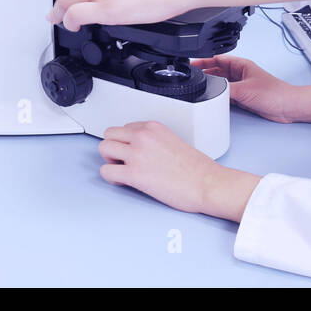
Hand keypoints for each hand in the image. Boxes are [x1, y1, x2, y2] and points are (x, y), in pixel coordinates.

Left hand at [98, 121, 260, 220]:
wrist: (207, 183)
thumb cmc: (197, 168)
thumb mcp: (173, 141)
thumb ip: (154, 141)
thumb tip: (142, 150)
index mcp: (154, 127)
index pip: (125, 127)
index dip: (126, 142)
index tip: (133, 151)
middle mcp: (143, 136)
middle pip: (109, 134)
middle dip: (114, 148)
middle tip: (124, 160)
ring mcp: (137, 154)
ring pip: (104, 149)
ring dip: (110, 161)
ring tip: (123, 170)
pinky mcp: (133, 173)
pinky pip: (106, 171)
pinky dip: (111, 178)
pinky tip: (124, 181)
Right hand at [192, 55, 310, 124]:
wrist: (286, 107)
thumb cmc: (273, 93)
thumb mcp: (245, 90)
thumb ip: (226, 90)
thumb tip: (212, 90)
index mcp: (241, 65)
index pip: (218, 59)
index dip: (204, 60)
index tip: (192, 64)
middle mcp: (240, 73)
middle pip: (217, 71)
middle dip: (205, 73)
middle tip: (191, 77)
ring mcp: (241, 85)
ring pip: (221, 83)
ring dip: (212, 85)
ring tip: (199, 88)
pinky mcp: (243, 97)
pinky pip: (226, 95)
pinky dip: (219, 96)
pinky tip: (213, 99)